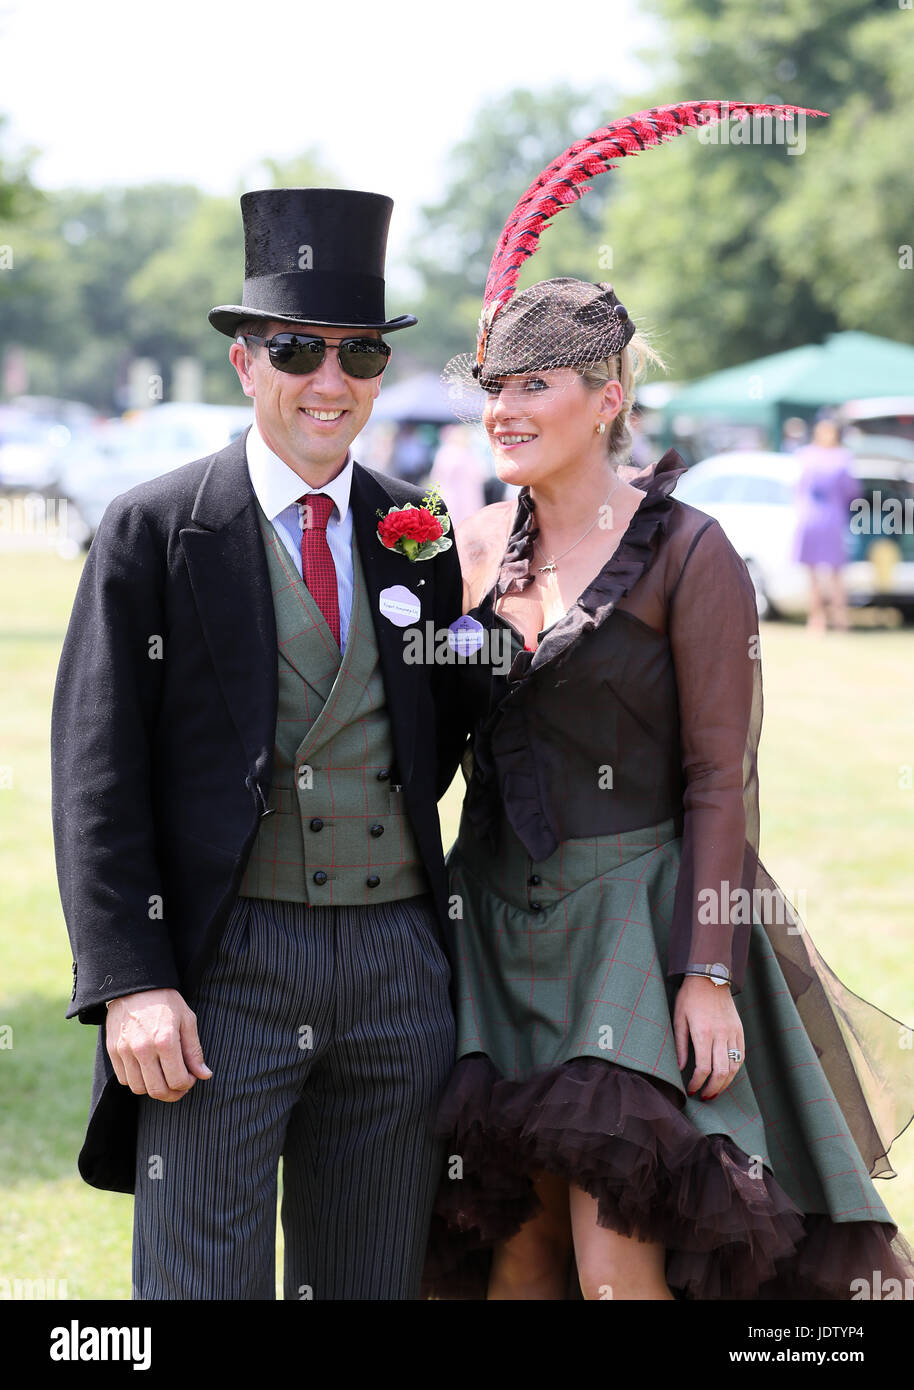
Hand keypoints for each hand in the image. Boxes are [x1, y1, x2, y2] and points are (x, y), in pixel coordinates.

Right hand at [105, 988, 211, 1100]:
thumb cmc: (166, 1001)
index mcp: (165, 1040)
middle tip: (179, 1086)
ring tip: (163, 1077)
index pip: (177, 1080)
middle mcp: (143, 1049)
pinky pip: (124, 1079)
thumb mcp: (187, 1020)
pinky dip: (136, 1080)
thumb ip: (194, 1050)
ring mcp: (125, 1051)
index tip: (190, 1078)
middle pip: (157, 1090)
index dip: (187, 1084)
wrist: (135, 984)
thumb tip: (204, 1075)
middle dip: (172, 1094)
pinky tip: (147, 1069)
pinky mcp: (113, 1051)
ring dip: (153, 1088)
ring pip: (139, 1088)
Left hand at [673, 975, 743, 1100]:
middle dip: (713, 1089)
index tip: (691, 1089)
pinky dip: (735, 1069)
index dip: (697, 1083)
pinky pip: (741, 1055)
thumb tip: (680, 1067)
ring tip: (716, 1091)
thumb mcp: (678, 1017)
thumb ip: (680, 1044)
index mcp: (703, 1032)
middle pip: (721, 1071)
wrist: (710, 976)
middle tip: (705, 1097)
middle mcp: (720, 1034)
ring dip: (725, 1083)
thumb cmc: (690, 996)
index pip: (703, 1068)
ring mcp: (732, 1032)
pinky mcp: (740, 1030)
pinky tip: (727, 1075)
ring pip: (734, 1066)